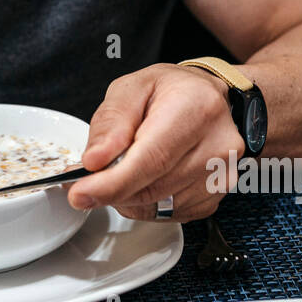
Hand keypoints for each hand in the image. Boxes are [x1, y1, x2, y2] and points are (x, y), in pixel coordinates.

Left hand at [67, 63, 245, 220]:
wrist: (211, 99)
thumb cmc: (173, 91)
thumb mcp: (132, 87)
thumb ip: (111, 122)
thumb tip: (96, 160)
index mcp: (197, 109)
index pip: (152, 159)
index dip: (113, 183)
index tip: (81, 193)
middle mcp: (216, 146)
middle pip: (151, 187)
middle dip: (111, 188)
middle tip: (88, 178)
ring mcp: (220, 177)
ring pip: (156, 205)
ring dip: (127, 195)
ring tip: (124, 166)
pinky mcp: (213, 199)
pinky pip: (167, 214)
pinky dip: (145, 202)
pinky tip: (145, 178)